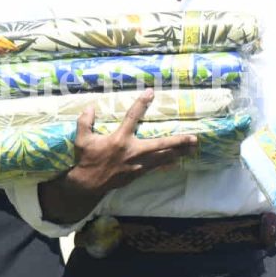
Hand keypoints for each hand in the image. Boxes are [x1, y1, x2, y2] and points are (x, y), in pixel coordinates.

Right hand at [65, 90, 196, 194]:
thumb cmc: (86, 159)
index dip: (141, 103)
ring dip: (178, 153)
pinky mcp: (138, 173)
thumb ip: (85, 122)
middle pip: (160, 144)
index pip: (132, 117)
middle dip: (178, 141)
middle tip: (193, 138)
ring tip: (192, 149)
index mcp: (119, 139)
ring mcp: (137, 164)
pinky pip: (156, 168)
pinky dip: (167, 164)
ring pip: (162, 158)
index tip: (151, 92)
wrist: (88, 184)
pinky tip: (177, 162)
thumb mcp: (82, 139)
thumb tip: (89, 107)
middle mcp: (132, 151)